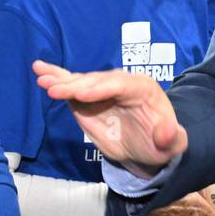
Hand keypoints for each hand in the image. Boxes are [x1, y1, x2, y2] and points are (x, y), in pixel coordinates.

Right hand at [33, 60, 187, 175]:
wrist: (149, 145)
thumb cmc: (162, 142)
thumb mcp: (174, 144)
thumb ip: (172, 138)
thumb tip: (167, 132)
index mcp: (144, 88)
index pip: (121, 85)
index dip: (100, 89)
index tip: (80, 94)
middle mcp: (122, 83)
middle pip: (97, 81)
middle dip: (76, 85)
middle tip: (55, 89)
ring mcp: (103, 88)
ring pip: (81, 81)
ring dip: (61, 80)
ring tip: (43, 79)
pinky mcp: (88, 96)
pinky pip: (71, 84)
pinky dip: (56, 77)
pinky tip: (40, 70)